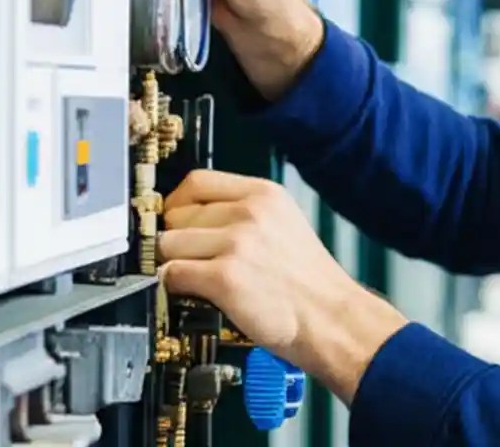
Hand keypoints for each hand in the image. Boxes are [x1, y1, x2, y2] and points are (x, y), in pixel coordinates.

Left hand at [157, 170, 408, 402]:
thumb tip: (195, 218)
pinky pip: (172, 274)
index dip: (178, 203)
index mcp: (265, 195)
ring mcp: (237, 243)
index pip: (198, 181)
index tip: (175, 219)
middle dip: (179, 238)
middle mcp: (251, 213)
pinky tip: (197, 293)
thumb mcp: (285, 224)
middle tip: (194, 259)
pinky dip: (175, 286)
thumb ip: (244, 213)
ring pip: (169, 244)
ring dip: (176, 263)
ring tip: (199, 278)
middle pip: (178, 214)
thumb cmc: (309, 283)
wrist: (330, 319)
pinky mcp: (224, 277)